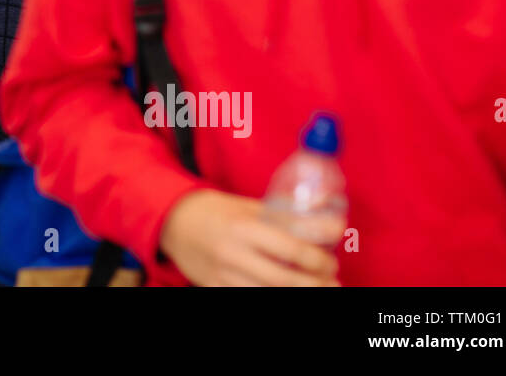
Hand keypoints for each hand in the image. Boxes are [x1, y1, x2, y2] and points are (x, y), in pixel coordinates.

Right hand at [158, 189, 340, 286]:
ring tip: (316, 291)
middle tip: (332, 282)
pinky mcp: (213, 288)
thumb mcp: (248, 206)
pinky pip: (245, 299)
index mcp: (242, 227)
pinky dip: (268, 298)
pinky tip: (284, 295)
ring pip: (266, 294)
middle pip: (282, 279)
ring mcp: (221, 274)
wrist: (173, 220)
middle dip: (314, 284)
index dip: (317, 259)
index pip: (289, 248)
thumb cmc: (216, 211)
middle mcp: (232, 252)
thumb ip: (284, 215)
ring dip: (296, 295)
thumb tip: (329, 218)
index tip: (330, 261)